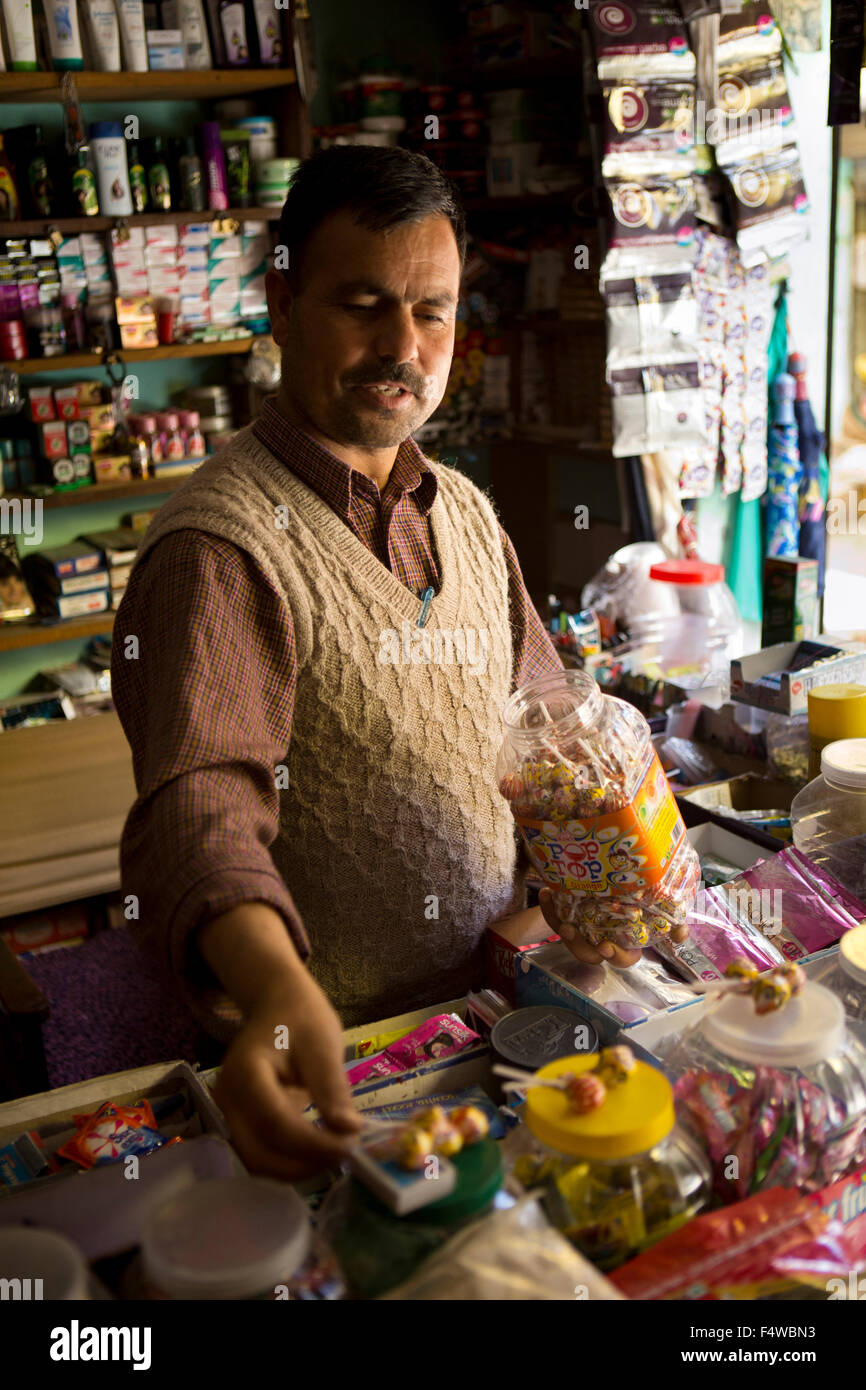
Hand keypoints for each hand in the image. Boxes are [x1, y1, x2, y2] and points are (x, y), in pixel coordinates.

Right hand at [213, 972, 361, 1181]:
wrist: (277, 1007)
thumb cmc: (300, 1018)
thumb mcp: (322, 1043)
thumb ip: (331, 1086)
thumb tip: (349, 1130)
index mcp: (246, 1072)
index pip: (274, 1123)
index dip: (313, 1144)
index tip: (351, 1146)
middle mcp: (228, 1100)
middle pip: (258, 1154)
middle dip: (304, 1164)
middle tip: (346, 1153)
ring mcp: (228, 1115)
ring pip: (257, 1162)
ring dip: (298, 1168)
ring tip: (336, 1151)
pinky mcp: (239, 1125)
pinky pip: (262, 1154)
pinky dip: (290, 1161)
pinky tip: (320, 1150)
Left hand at [538, 887, 688, 969]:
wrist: (617, 887)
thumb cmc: (644, 906)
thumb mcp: (661, 914)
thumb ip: (673, 924)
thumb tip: (682, 933)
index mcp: (625, 946)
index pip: (622, 959)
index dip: (615, 956)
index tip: (608, 947)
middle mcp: (602, 942)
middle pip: (589, 954)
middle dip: (580, 946)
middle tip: (573, 930)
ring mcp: (583, 932)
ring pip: (570, 940)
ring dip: (562, 929)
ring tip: (560, 916)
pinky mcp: (567, 918)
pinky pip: (555, 918)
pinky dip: (550, 907)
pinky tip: (547, 893)